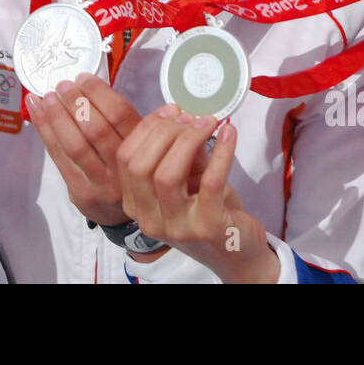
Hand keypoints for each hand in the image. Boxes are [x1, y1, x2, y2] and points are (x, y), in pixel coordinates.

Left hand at [24, 74, 141, 226]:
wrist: (124, 216)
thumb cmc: (128, 166)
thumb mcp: (140, 143)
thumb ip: (126, 118)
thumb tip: (103, 82)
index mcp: (141, 148)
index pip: (121, 116)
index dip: (99, 93)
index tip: (84, 77)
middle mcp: (121, 168)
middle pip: (96, 130)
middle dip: (76, 102)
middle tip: (62, 85)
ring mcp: (98, 183)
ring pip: (74, 145)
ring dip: (57, 116)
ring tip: (46, 95)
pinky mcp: (78, 190)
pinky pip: (58, 157)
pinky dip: (44, 129)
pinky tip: (36, 109)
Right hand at [117, 106, 277, 282]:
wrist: (237, 253)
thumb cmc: (209, 212)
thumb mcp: (188, 179)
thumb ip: (181, 152)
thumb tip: (183, 116)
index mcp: (136, 205)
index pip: (126, 158)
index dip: (148, 128)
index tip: (171, 110)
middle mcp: (149, 220)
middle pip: (141, 165)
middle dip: (165, 132)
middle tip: (192, 118)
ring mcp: (177, 227)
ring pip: (167, 174)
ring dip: (189, 140)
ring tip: (209, 123)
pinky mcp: (208, 227)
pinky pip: (210, 181)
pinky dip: (221, 152)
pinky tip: (229, 135)